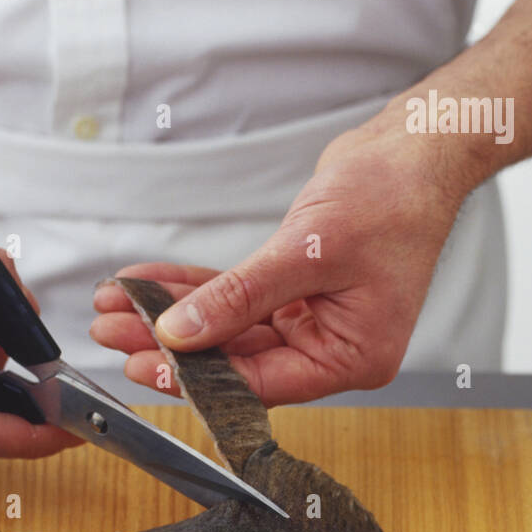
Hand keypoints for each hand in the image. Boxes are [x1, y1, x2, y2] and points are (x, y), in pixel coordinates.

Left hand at [90, 115, 478, 405]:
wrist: (418, 149)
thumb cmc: (393, 197)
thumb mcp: (309, 251)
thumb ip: (242, 296)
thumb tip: (183, 332)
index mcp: (351, 358)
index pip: (261, 383)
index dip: (198, 377)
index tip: (143, 362)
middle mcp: (331, 348)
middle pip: (237, 360)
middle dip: (170, 344)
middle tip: (112, 330)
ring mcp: (312, 321)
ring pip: (228, 330)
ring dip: (171, 317)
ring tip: (116, 306)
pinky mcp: (293, 293)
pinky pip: (234, 299)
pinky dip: (193, 290)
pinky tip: (147, 284)